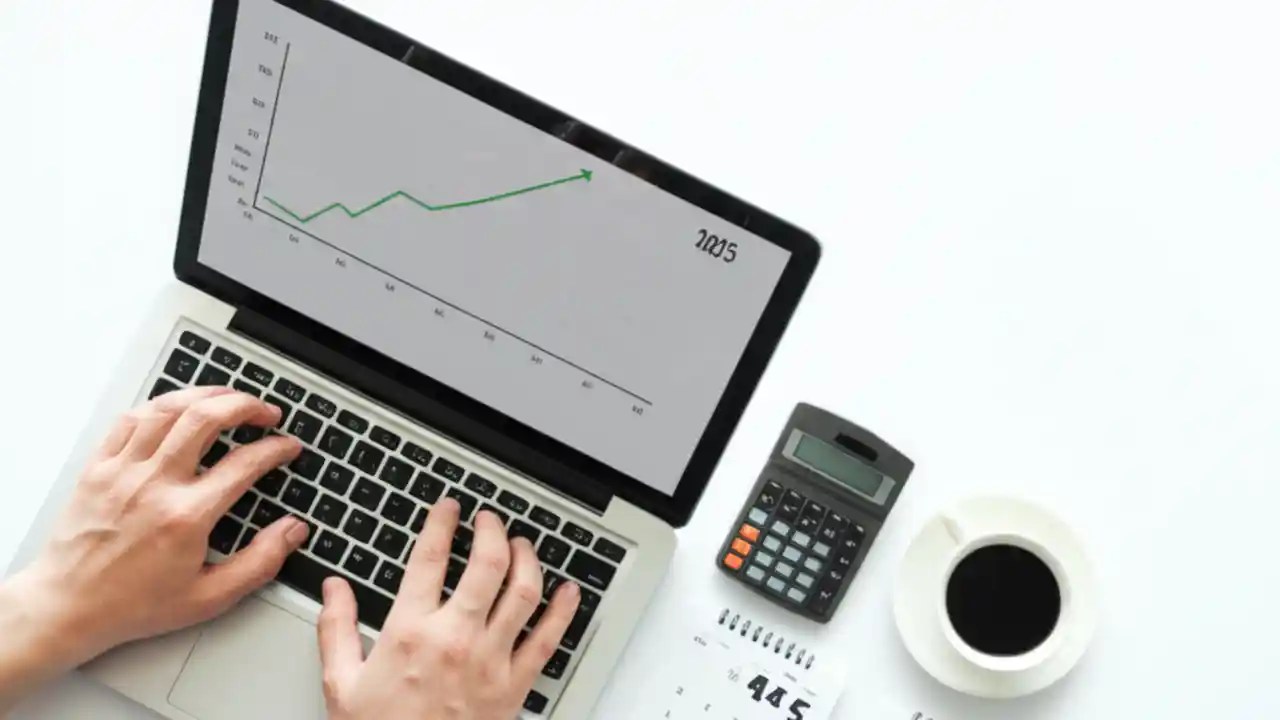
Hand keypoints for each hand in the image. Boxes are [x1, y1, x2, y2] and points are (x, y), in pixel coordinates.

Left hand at [0, 386, 306, 692]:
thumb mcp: (210, 597)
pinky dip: (159, 406)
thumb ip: (260, 562)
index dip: (276, 448)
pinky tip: (177, 409)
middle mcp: (154, 485)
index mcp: (186, 517)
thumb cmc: (133, 605)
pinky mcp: (98, 468)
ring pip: (168, 408)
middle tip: (264, 413)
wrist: (67, 608)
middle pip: (206, 417)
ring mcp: (122, 472)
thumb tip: (292, 531)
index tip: (287, 446)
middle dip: (245, 405)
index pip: (245, 464)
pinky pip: (130, 419)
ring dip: (206, 394)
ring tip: (228, 398)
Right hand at [318, 501, 580, 719]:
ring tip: (522, 545)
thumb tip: (333, 588)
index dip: (442, 523)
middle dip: (492, 530)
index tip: (449, 508)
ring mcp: (490, 661)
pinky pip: (549, 639)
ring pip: (523, 592)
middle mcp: (455, 638)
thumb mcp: (342, 684)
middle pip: (486, 564)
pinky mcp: (515, 686)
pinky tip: (568, 591)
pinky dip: (563, 611)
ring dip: (528, 560)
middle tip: (489, 519)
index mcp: (410, 632)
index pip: (430, 558)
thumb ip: (336, 629)